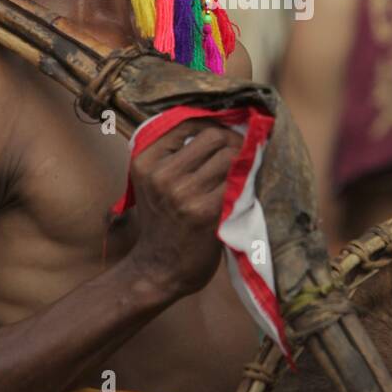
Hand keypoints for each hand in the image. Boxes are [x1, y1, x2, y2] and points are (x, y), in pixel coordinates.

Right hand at [130, 119, 242, 297]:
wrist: (158, 270)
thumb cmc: (161, 221)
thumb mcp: (151, 181)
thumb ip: (173, 152)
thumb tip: (219, 122)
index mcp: (145, 160)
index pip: (188, 121)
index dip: (213, 124)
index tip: (225, 135)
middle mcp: (161, 174)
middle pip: (215, 136)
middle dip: (233, 142)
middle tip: (241, 154)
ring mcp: (183, 193)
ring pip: (230, 156)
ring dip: (243, 163)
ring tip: (242, 173)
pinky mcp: (206, 212)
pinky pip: (238, 181)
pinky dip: (246, 183)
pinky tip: (244, 190)